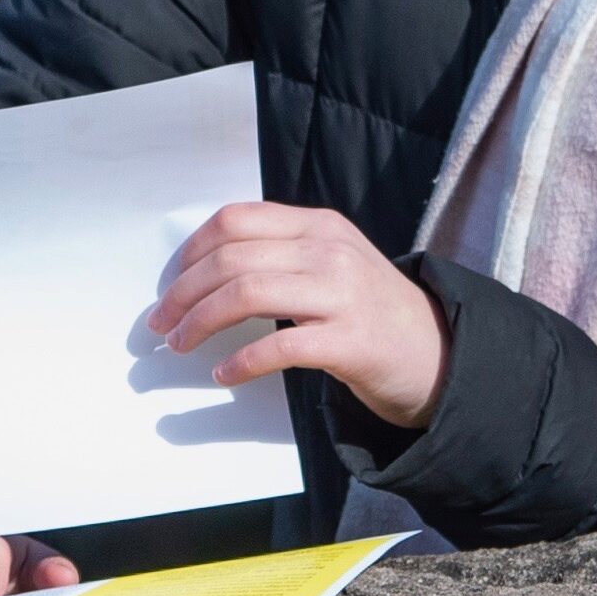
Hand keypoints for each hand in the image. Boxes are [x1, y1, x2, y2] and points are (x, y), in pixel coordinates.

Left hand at [147, 203, 448, 430]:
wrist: (436, 352)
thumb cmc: (370, 310)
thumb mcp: (331, 261)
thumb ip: (282, 253)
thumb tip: (204, 270)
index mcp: (318, 225)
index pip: (237, 220)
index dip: (191, 251)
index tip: (169, 282)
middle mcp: (328, 251)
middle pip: (231, 258)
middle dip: (183, 293)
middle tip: (160, 323)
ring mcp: (341, 294)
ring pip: (246, 294)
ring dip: (200, 322)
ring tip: (181, 345)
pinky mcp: (349, 341)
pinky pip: (279, 347)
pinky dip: (241, 363)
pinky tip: (224, 375)